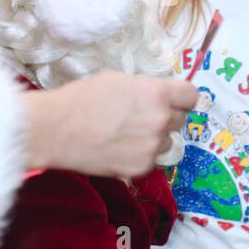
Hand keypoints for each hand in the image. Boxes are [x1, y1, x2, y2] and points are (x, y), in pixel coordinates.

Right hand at [23, 73, 195, 178]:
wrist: (56, 130)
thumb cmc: (82, 98)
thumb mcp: (119, 80)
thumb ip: (145, 89)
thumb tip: (158, 97)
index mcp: (158, 94)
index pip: (191, 96)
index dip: (181, 97)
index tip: (173, 100)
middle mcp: (161, 120)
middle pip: (180, 120)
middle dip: (165, 117)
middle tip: (140, 117)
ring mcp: (152, 147)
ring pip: (166, 142)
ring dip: (153, 139)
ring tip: (126, 135)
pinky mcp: (141, 168)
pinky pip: (151, 160)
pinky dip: (140, 156)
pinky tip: (119, 149)